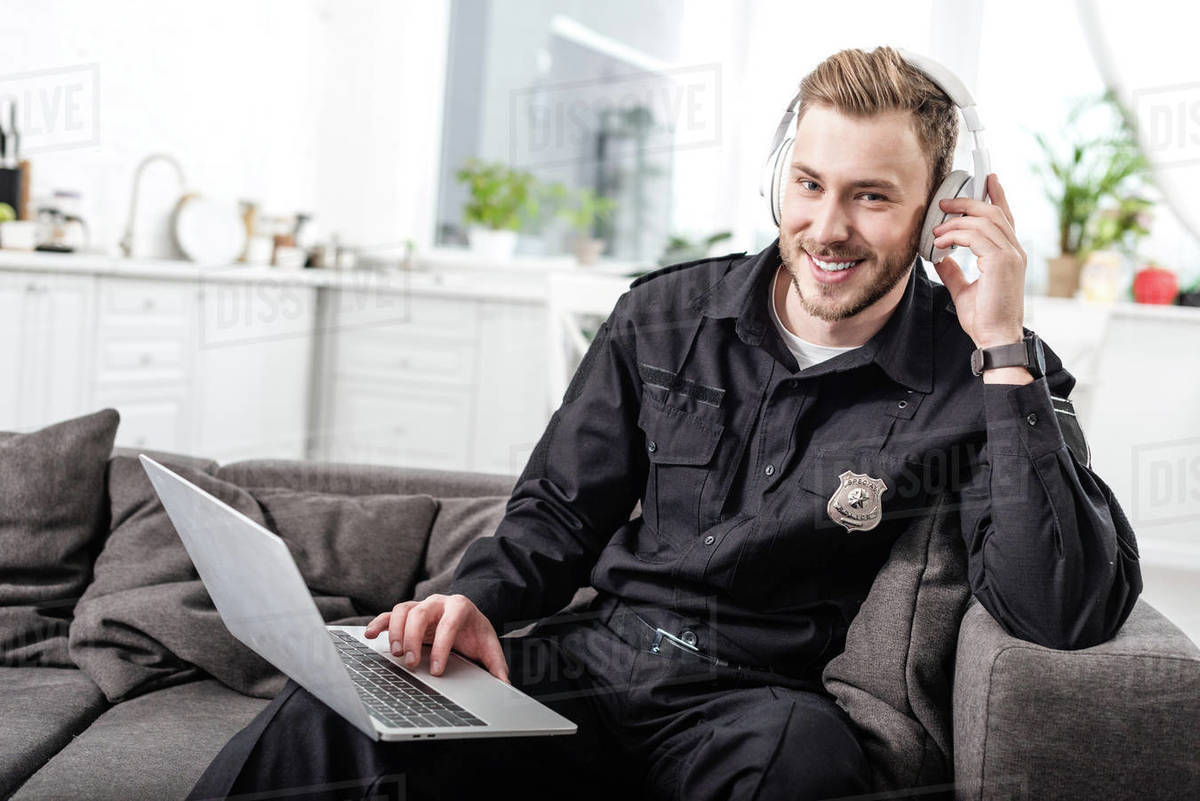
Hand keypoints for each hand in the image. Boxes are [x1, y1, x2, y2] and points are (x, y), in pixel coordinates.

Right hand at [364, 593, 508, 682]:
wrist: (468, 616)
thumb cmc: (475, 632)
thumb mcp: (489, 646)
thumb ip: (497, 665)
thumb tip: (504, 685)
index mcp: (460, 608)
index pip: (449, 624)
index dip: (441, 646)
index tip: (436, 670)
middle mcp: (438, 603)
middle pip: (420, 613)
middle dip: (413, 638)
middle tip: (410, 663)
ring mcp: (421, 606)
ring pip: (403, 610)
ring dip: (395, 631)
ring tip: (394, 654)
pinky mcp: (408, 613)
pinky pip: (390, 614)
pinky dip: (379, 623)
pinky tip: (370, 635)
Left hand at [930, 173, 1026, 348]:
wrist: (994, 338)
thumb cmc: (984, 318)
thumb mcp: (963, 289)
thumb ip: (953, 271)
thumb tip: (939, 257)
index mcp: (1010, 255)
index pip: (1005, 218)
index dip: (997, 196)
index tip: (986, 180)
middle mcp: (1014, 251)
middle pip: (994, 213)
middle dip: (968, 202)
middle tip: (944, 202)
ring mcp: (1011, 255)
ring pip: (984, 221)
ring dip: (956, 221)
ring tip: (936, 230)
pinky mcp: (1001, 262)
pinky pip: (975, 236)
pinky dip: (955, 235)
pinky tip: (940, 242)